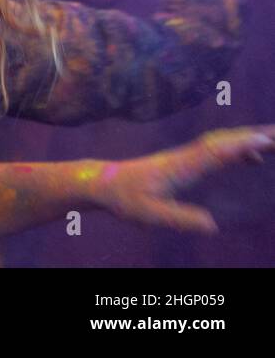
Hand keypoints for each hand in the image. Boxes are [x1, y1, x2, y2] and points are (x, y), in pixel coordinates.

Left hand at [90, 127, 274, 232]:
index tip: (264, 140)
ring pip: (222, 141)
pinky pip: (217, 149)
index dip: (240, 146)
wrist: (104, 182)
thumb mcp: (150, 214)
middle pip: (224, 141)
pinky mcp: (185, 161)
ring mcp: (186, 156)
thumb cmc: (125, 199)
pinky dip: (238, 147)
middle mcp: (186, 156)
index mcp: (181, 167)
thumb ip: (179, 218)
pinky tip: (252, 158)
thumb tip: (212, 225)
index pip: (214, 152)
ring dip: (249, 138)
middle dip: (254, 136)